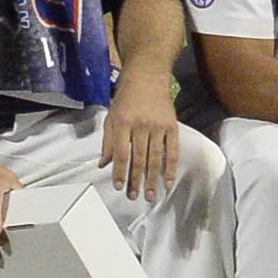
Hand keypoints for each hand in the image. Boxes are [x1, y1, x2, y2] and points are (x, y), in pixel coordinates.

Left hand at [101, 76, 180, 203]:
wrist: (147, 79)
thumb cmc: (125, 100)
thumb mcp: (111, 118)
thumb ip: (108, 142)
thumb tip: (104, 165)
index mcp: (122, 123)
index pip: (120, 153)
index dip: (119, 171)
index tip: (119, 187)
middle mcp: (141, 126)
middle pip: (138, 159)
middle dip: (136, 180)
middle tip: (134, 197)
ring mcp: (158, 127)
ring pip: (155, 158)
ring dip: (153, 179)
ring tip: (150, 196)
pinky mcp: (172, 127)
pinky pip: (172, 152)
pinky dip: (170, 168)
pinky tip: (168, 182)